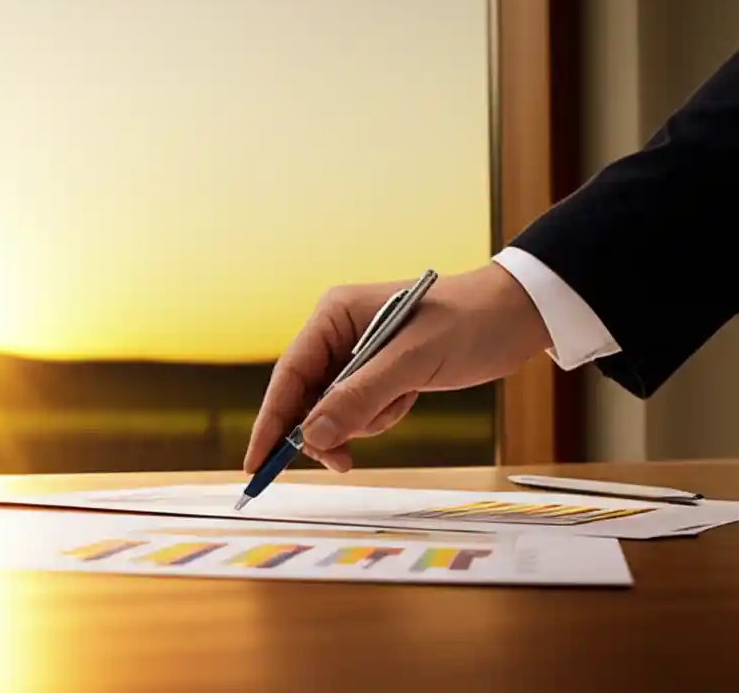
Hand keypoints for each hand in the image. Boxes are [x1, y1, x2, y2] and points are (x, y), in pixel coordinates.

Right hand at [244, 263, 551, 473]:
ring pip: (334, 411)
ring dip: (364, 422)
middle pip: (306, 397)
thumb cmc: (468, 323)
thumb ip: (359, 397)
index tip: (256, 462)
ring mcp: (357, 354)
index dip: (271, 420)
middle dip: (326, 428)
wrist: (518, 315)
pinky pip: (360, 411)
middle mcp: (337, 332)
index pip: (289, 374)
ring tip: (402, 404)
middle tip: (343, 462)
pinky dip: (380, 417)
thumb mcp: (413, 362)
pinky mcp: (378, 373)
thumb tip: (311, 436)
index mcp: (334, 314)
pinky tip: (409, 400)